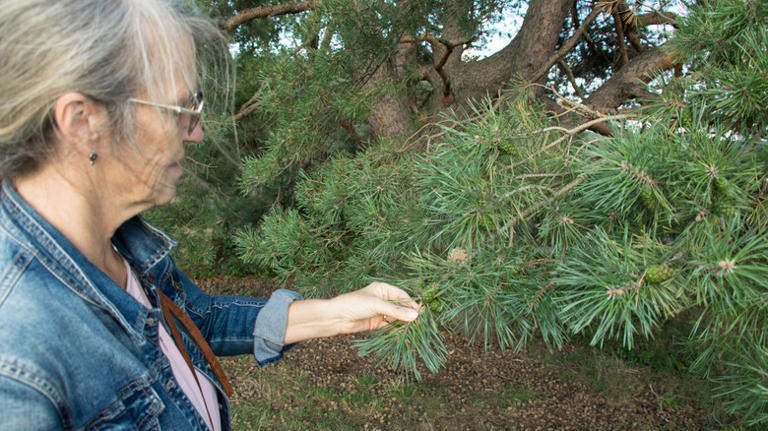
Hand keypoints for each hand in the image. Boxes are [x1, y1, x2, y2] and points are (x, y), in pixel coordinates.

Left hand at [284, 282, 419, 343]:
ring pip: (396, 317)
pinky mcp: (376, 322)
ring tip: (412, 330)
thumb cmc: (354, 304)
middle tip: (419, 323)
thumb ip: (395, 311)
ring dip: (403, 323)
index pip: (402, 295)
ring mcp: (380, 311)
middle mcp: (383, 299)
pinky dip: (396, 330)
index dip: (411, 303)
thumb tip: (414, 316)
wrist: (335, 317)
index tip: (420, 312)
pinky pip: (390, 325)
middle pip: (400, 307)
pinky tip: (402, 334)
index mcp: (383, 289)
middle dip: (408, 314)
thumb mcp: (376, 305)